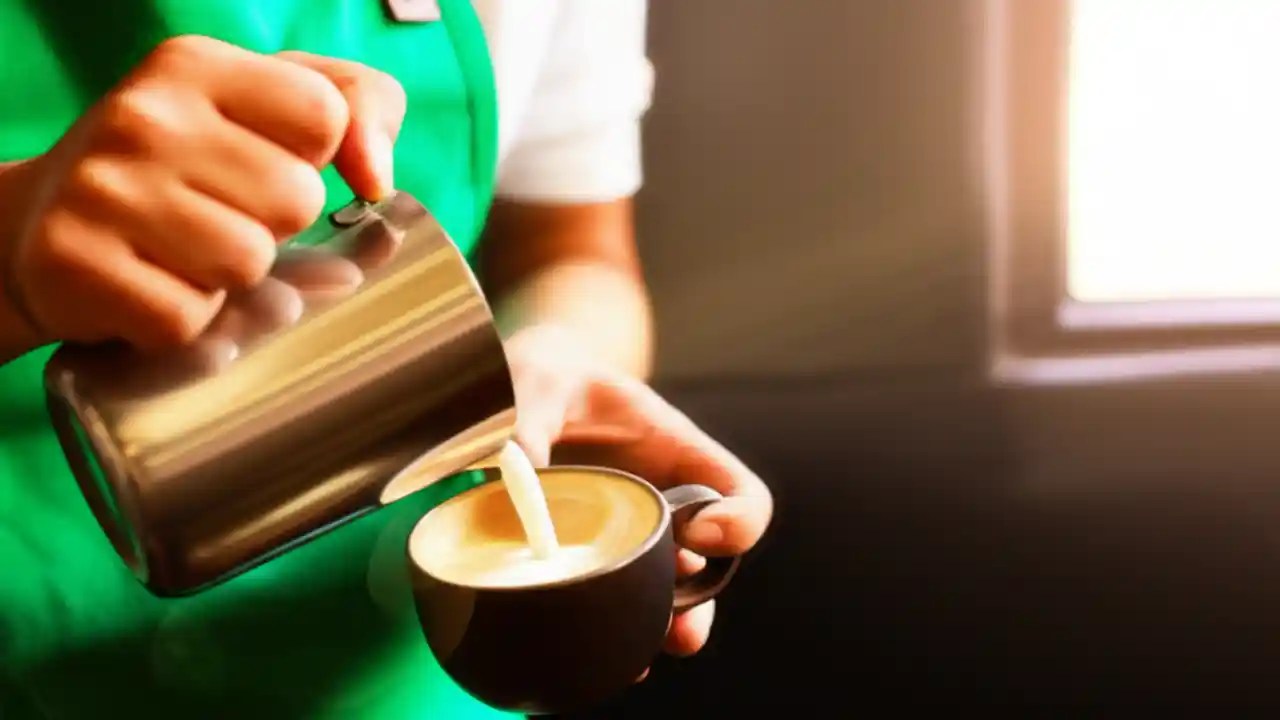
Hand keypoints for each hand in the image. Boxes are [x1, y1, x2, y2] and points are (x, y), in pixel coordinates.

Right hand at [0, 36, 405, 349]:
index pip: (324, 115)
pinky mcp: (75, 264)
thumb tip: (376, 176)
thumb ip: (357, 105)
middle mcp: (143, 117)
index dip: (313, 158)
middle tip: (221, 218)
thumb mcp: (265, 107)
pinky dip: (185, 321)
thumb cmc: (183, 166)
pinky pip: (189, 319)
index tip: (268, 164)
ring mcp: (102, 190)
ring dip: (231, 278)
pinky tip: (152, 287)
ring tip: (187, 254)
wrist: (40, 223)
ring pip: (248, 263)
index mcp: (195, 65)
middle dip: (275, 226)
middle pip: (295, 198)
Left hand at [503, 324, 772, 661]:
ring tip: (632, 655)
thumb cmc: (541, 374)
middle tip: (679, 632)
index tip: (702, 535)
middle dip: (699, 604)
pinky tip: (585, 642)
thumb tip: (509, 469)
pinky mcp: (584, 553)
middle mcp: (661, 500)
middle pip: (710, 565)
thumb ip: (525, 421)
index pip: (740, 493)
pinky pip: (608, 596)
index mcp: (675, 451)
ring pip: (663, 593)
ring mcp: (627, 531)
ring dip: (655, 625)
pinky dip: (605, 623)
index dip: (740, 522)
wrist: (513, 390)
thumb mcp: (536, 383)